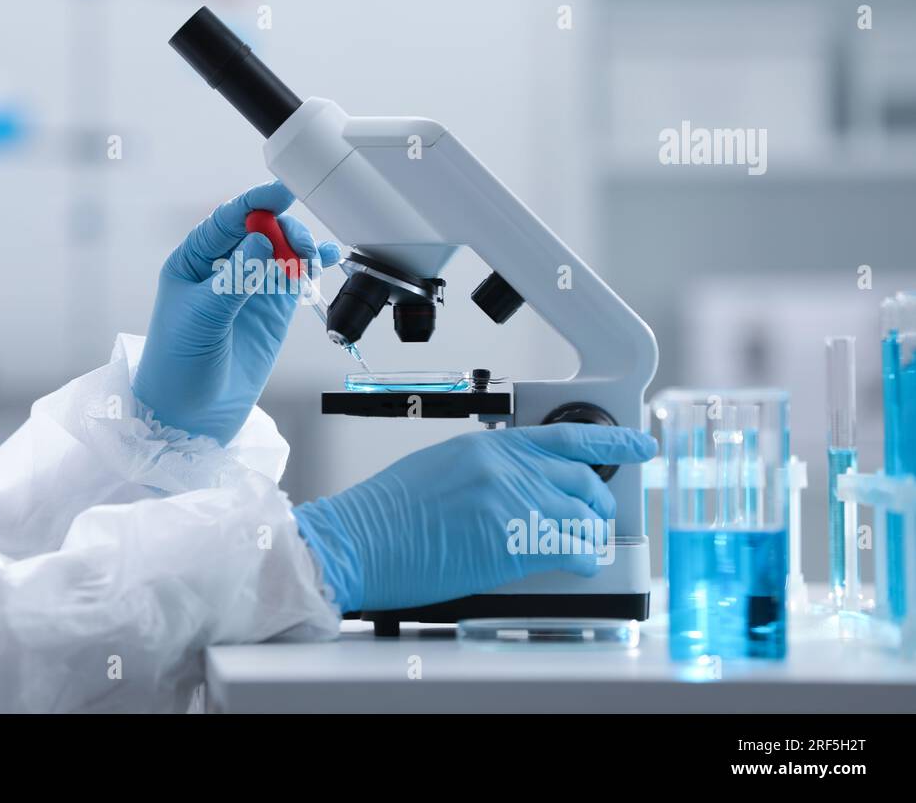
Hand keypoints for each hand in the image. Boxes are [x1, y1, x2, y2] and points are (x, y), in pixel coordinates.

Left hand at [133, 181, 340, 444]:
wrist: (189, 415)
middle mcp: (223, 269)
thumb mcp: (200, 318)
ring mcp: (250, 289)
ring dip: (300, 248)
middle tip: (299, 248)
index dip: (255, 203)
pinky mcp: (272, 312)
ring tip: (310, 261)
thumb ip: (234, 280)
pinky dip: (312, 267)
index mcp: (194, 261)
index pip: (227, 221)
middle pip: (261, 233)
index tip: (282, 193)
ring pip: (282, 253)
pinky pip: (295, 279)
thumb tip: (262, 242)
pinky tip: (328, 258)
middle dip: (283, 232)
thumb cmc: (178, 364)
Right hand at [293, 424, 657, 611]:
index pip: (568, 436)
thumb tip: (521, 484)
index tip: (641, 443)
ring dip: (588, 535)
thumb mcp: (441, 466)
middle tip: (596, 516)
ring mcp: (511, 504)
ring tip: (580, 545)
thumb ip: (488, 469)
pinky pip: (572, 551)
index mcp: (489, 446)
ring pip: (583, 518)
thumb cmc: (387, 512)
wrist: (359, 540)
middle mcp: (506, 468)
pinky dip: (582, 561)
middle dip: (598, 502)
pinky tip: (576, 565)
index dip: (615, 438)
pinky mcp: (511, 543)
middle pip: (584, 479)